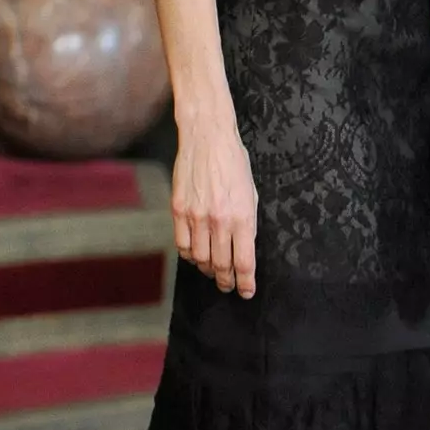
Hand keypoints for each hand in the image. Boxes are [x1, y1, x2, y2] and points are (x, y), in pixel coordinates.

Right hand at [172, 128, 257, 296]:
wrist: (207, 138)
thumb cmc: (233, 163)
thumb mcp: (250, 193)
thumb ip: (247, 223)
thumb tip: (243, 248)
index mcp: (242, 217)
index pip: (244, 262)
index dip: (245, 282)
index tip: (246, 291)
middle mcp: (219, 220)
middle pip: (221, 265)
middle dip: (226, 281)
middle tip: (228, 286)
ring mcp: (196, 216)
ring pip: (200, 258)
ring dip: (207, 269)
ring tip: (213, 270)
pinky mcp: (178, 210)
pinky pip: (182, 245)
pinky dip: (189, 255)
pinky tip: (195, 254)